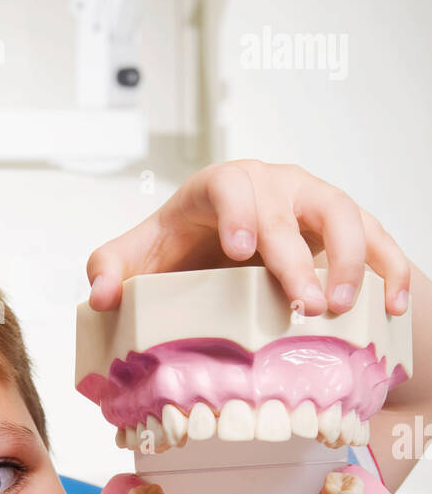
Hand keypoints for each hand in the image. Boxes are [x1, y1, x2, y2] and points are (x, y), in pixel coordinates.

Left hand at [86, 159, 410, 318]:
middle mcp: (273, 185)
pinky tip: (393, 307)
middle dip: (300, 258)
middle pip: (294, 208)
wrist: (221, 248)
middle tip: (303, 306)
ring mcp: (313, 201)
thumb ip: (112, 269)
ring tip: (340, 308)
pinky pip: (376, 238)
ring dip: (349, 261)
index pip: (231, 185)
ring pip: (345, 214)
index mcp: (220, 187)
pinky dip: (390, 269)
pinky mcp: (343, 226)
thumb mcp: (140, 258)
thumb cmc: (182, 250)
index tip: (242, 251)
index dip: (240, 212)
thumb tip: (100, 298)